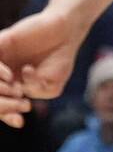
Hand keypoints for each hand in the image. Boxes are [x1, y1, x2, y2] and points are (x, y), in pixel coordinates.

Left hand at [0, 5, 83, 124]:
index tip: (19, 121)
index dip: (7, 115)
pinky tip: (12, 76)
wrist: (67, 30)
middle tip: (19, 105)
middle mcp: (4, 72)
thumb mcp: (52, 85)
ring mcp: (2, 56)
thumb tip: (16, 91)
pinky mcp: (3, 41)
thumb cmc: (61, 58)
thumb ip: (35, 92)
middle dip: (3, 106)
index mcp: (14, 84)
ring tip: (16, 90)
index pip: (2, 103)